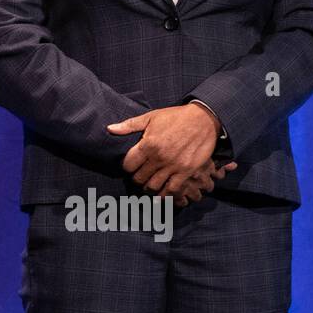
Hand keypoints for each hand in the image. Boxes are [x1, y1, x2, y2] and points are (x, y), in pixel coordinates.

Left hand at [107, 104, 232, 204]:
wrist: (203, 119)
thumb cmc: (175, 117)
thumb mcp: (150, 117)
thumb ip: (129, 125)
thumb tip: (109, 129)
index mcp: (148, 144)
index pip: (128, 165)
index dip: (127, 167)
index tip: (130, 166)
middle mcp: (159, 157)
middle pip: (139, 178)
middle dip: (137, 179)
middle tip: (139, 177)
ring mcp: (173, 166)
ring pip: (154, 186)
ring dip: (149, 188)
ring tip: (149, 185)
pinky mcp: (187, 171)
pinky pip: (172, 189)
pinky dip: (165, 196)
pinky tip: (161, 196)